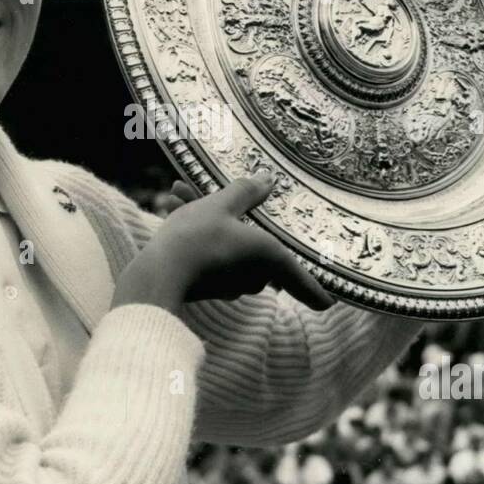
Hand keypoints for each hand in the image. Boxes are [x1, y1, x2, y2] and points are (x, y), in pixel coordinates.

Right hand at [115, 171, 333, 313]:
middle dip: (243, 226)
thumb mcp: (221, 205)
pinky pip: (213, 257)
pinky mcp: (208, 286)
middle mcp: (254, 276)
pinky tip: (174, 208)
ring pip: (232, 252)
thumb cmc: (196, 238)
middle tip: (228, 206)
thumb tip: (269, 179)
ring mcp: (230, 284)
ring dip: (216, 227)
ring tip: (181, 195)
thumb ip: (246, 192)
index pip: (302, 278)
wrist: (156, 276)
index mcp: (269, 256)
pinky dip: (202, 238)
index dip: (315, 290)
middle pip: (261, 254)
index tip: (328, 304)